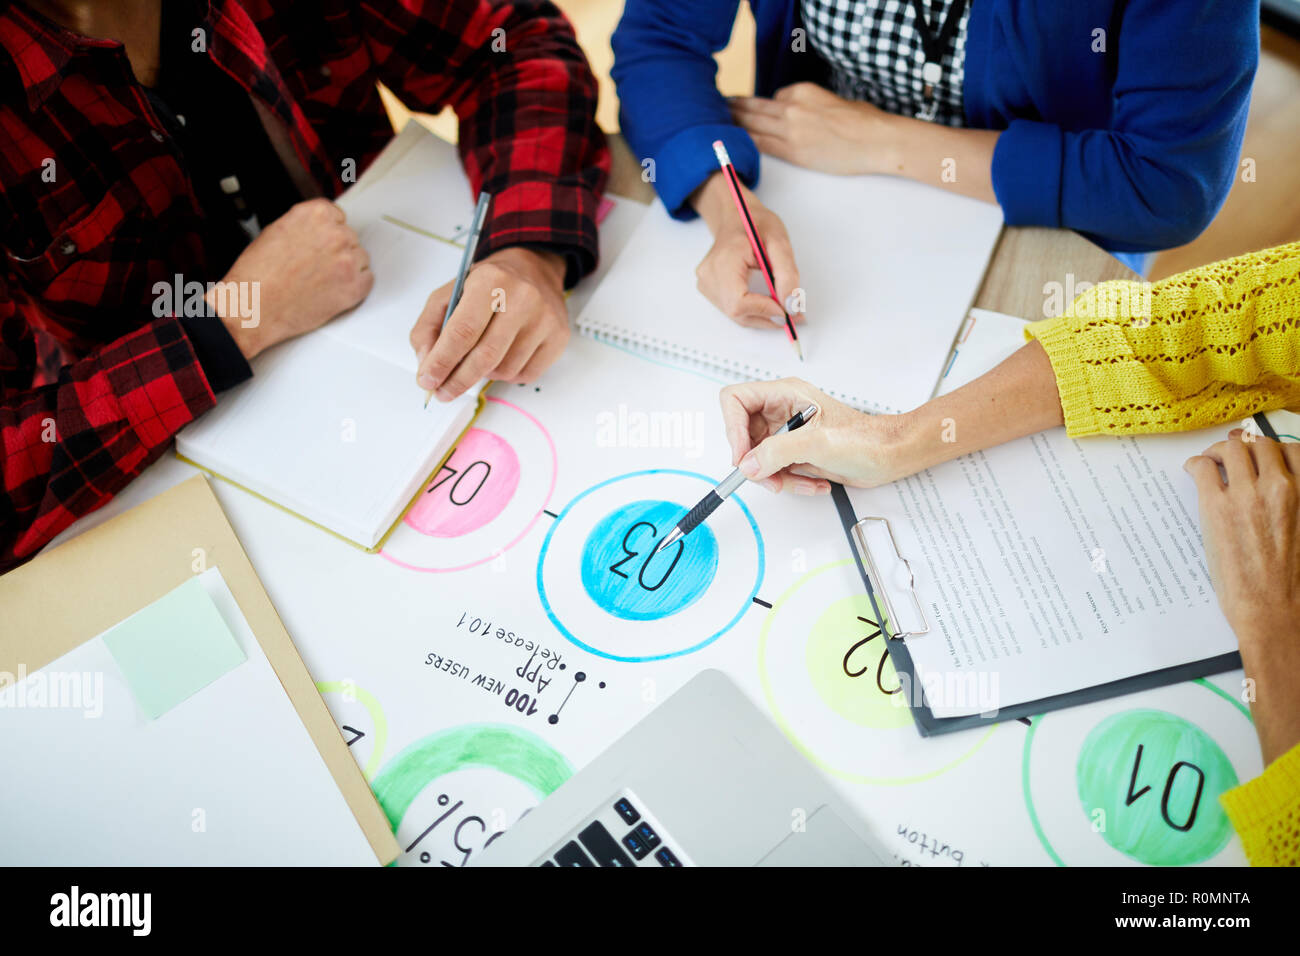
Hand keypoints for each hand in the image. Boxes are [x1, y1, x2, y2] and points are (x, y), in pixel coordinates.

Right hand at [211, 199, 372, 358]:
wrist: (254, 306)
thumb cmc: (258, 274)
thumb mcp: (276, 231)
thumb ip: (304, 226)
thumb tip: (318, 230)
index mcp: (315, 215)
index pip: (337, 216)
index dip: (328, 233)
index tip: (323, 243)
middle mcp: (334, 234)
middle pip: (349, 238)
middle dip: (336, 251)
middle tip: (317, 266)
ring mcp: (347, 260)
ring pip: (360, 258)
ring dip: (347, 268)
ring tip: (321, 280)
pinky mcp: (354, 287)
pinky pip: (367, 280)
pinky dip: (354, 286)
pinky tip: (333, 290)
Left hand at [409, 246, 568, 401]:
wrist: (534, 270)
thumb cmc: (489, 285)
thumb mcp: (450, 294)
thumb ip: (429, 328)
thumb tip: (427, 364)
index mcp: (490, 281)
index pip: (462, 331)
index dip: (442, 361)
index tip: (427, 380)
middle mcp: (522, 297)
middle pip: (484, 357)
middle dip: (458, 380)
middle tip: (443, 392)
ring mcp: (544, 319)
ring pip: (504, 370)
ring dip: (485, 374)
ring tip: (480, 357)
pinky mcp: (558, 337)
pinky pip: (526, 375)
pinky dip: (507, 375)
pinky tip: (504, 356)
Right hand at [691, 172, 802, 328]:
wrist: (734, 216)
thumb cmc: (755, 224)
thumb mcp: (779, 241)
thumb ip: (787, 274)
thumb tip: (791, 305)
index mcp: (724, 260)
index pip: (739, 301)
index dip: (765, 311)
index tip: (789, 310)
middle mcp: (709, 275)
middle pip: (738, 312)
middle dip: (769, 316)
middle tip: (795, 313)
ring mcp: (706, 284)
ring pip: (737, 316)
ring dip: (763, 316)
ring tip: (784, 306)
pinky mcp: (708, 290)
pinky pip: (733, 311)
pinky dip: (754, 311)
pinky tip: (767, 302)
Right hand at [719, 378, 908, 493]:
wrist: (889, 456)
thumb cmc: (865, 439)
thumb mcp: (819, 443)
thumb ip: (779, 451)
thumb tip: (749, 463)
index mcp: (785, 394)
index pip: (736, 400)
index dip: (733, 428)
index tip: (743, 456)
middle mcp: (782, 411)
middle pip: (743, 435)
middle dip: (755, 461)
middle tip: (769, 477)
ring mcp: (787, 433)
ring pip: (758, 458)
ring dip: (775, 477)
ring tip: (801, 481)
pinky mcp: (794, 453)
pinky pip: (775, 470)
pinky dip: (790, 482)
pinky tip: (813, 482)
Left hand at [729, 83, 897, 175]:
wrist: (876, 139)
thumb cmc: (865, 122)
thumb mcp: (834, 101)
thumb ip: (812, 105)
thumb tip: (801, 116)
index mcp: (803, 91)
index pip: (773, 99)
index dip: (760, 108)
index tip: (745, 109)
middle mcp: (792, 107)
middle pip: (754, 109)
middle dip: (734, 110)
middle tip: (716, 111)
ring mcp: (790, 129)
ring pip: (752, 125)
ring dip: (733, 126)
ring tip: (716, 127)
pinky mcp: (793, 151)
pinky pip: (761, 146)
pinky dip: (745, 144)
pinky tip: (734, 146)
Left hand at [1185, 431, 1299, 763]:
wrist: (1275, 609)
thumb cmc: (1292, 579)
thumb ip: (1293, 504)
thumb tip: (1275, 491)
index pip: (1292, 451)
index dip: (1272, 452)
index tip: (1260, 457)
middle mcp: (1282, 487)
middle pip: (1259, 445)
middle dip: (1243, 448)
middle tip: (1230, 458)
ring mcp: (1248, 495)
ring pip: (1230, 448)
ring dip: (1218, 452)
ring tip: (1211, 464)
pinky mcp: (1216, 506)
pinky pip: (1203, 467)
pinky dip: (1196, 464)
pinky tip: (1194, 473)